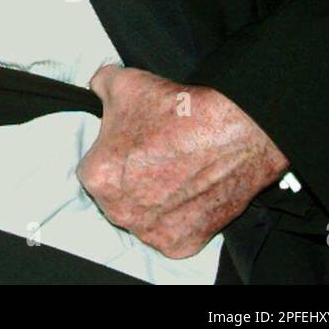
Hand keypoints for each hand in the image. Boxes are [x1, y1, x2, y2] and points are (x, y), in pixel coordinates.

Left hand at [77, 66, 287, 257]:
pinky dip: (177, 218)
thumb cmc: (174, 111)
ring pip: (141, 216)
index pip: (94, 167)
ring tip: (173, 175)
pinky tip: (188, 194)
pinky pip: (169, 233)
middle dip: (129, 180)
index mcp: (97, 176)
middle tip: (154, 159)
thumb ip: (98, 84)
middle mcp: (118, 212)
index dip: (112, 153)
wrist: (234, 135)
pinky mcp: (180, 245)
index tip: (130, 144)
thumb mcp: (122, 82)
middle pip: (115, 195)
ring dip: (151, 201)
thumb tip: (95, 86)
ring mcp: (150, 232)